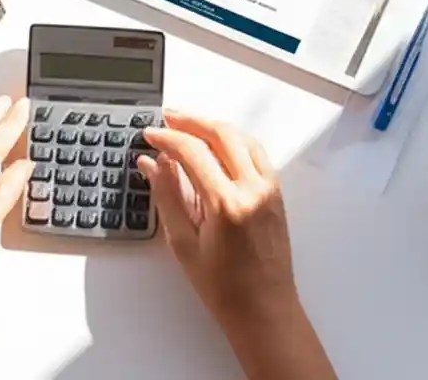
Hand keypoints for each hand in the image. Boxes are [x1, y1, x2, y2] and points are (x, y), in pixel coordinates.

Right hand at [139, 110, 335, 379]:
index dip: (167, 138)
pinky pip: (256, 152)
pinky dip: (234, 139)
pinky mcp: (277, 192)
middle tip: (167, 118)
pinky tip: (216, 142)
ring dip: (214, 126)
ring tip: (188, 126)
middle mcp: (253, 189)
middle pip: (221, 133)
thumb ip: (167, 196)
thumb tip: (152, 162)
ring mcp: (269, 188)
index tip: (150, 134)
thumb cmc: (223, 286)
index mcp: (226, 203)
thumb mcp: (183, 243)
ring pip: (242, 137)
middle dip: (191, 121)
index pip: (193, 152)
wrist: (264, 309)